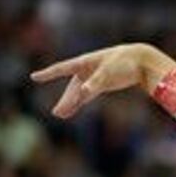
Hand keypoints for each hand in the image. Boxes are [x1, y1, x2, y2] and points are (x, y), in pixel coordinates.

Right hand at [29, 43, 175, 118]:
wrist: (141, 61)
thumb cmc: (124, 62)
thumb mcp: (108, 72)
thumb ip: (95, 83)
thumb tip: (82, 93)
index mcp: (84, 62)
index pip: (62, 68)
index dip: (48, 74)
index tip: (34, 77)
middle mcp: (86, 70)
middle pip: (71, 87)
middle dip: (65, 100)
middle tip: (57, 113)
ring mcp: (93, 77)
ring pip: (78, 93)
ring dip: (70, 103)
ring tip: (60, 115)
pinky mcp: (101, 84)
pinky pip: (86, 95)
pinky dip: (79, 102)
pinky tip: (72, 110)